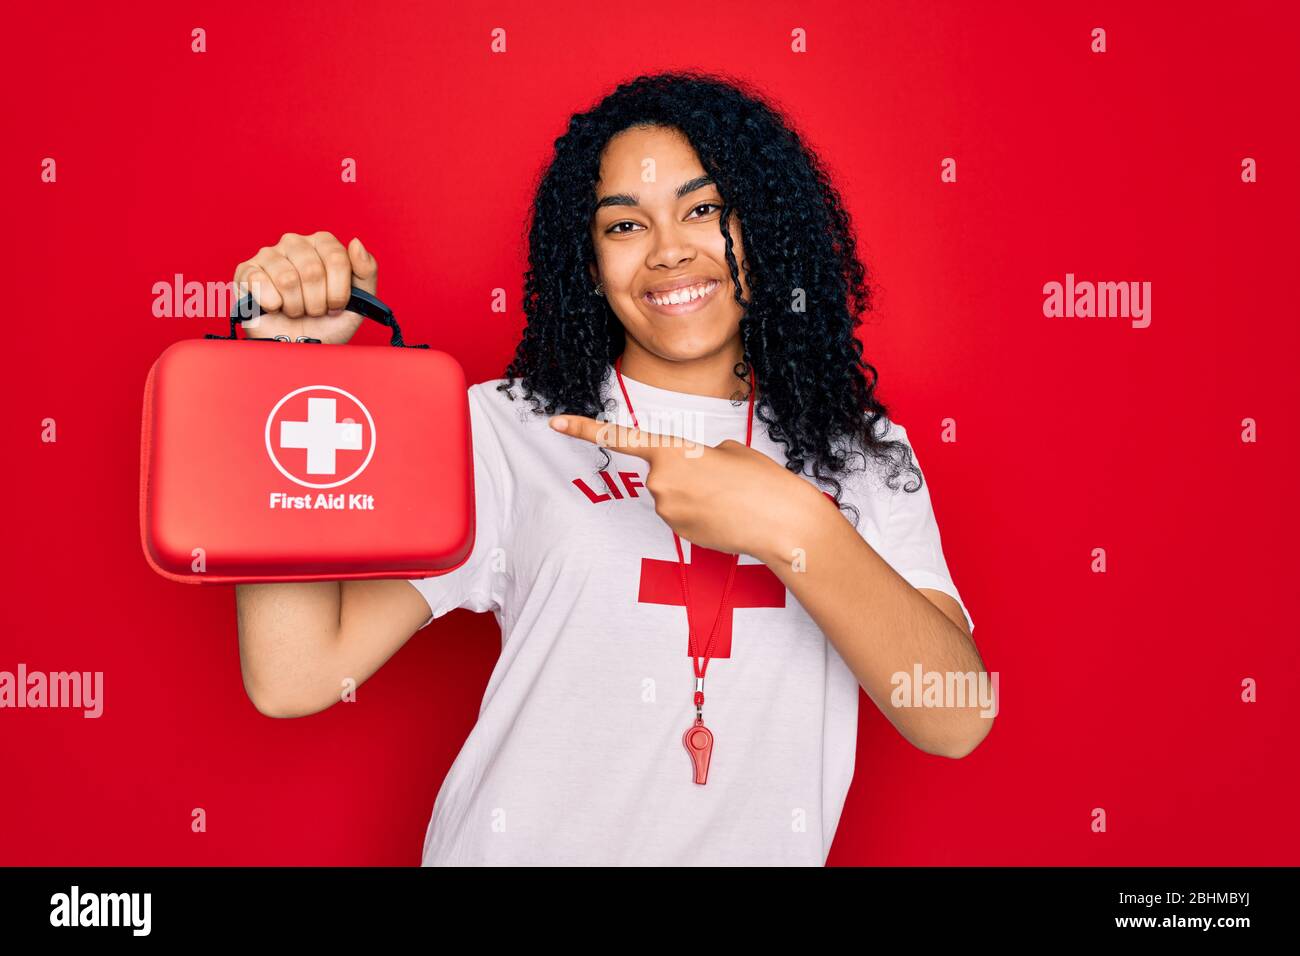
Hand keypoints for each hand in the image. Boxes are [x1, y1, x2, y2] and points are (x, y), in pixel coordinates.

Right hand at [232, 231, 377, 343]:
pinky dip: (272, 304)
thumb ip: (367, 271)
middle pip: (313, 271)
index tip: (336, 305)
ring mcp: (269, 254)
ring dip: (295, 306)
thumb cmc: (327, 322)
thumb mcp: (359, 301)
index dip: (338, 291)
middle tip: (314, 310)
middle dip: (317, 302)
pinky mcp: (246, 270)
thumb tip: (356, 243)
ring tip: (295, 309)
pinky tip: (273, 306)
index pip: (337, 258)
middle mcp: (295, 242)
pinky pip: (261, 284)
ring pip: (287, 279)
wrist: (298, 347)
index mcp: (323, 243)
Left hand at [548, 414, 828, 562]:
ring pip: (672, 496)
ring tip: (727, 499)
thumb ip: (701, 453)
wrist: (779, 521)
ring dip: (695, 495)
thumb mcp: (730, 450)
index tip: (555, 422)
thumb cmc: (760, 479)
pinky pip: (681, 516)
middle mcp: (660, 481)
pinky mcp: (678, 533)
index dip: (584, 429)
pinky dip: (700, 514)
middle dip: (685, 474)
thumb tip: (694, 469)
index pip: (618, 438)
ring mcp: (667, 511)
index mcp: (672, 450)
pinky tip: (724, 516)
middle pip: (660, 473)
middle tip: (720, 480)